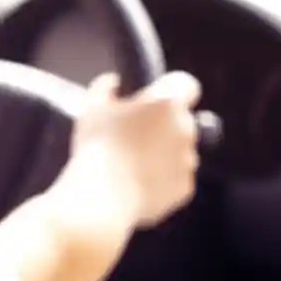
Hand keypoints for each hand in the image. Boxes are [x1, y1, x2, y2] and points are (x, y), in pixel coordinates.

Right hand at [69, 71, 201, 226]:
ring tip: (132, 163)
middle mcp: (186, 128)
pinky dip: (163, 179)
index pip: (187, 84)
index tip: (157, 97)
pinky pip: (177, 178)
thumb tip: (114, 82)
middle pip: (182, 120)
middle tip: (135, 134)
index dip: (173, 88)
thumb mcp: (92, 107)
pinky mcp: (185, 188)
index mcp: (166, 102)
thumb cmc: (96, 147)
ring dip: (164, 153)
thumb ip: (106, 86)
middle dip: (164, 125)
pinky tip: (137, 182)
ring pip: (181, 150)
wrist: (101, 198)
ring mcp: (188, 160)